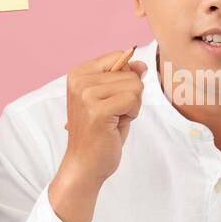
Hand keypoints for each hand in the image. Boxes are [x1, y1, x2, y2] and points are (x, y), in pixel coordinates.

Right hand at [49, 49, 147, 221]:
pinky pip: (133, 100)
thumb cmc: (100, 134)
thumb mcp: (113, 99)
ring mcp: (86, 94)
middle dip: (130, 96)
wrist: (85, 165)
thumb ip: (126, 79)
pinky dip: (132, 114)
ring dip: (131, 107)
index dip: (126, 79)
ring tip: (112, 120)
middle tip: (112, 115)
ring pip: (135, 86)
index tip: (112, 99)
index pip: (118, 56)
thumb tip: (142, 65)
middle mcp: (79, 80)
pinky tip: (115, 125)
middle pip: (130, 73)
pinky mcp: (97, 110)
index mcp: (79, 73)